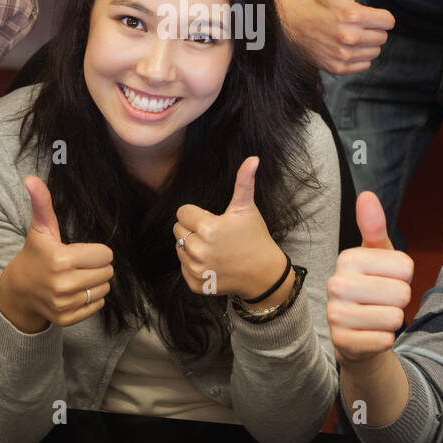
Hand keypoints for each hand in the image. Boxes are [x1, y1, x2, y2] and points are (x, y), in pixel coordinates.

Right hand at [0, 175, 113, 333]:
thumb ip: (42, 203)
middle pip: (107, 272)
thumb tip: (31, 178)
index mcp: (61, 260)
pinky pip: (96, 306)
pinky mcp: (66, 319)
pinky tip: (74, 291)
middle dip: (97, 266)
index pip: (105, 255)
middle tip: (79, 264)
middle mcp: (63, 285)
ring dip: (95, 282)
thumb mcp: (40, 228)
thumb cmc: (35, 254)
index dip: (95, 251)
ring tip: (77, 277)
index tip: (79, 251)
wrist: (18, 291)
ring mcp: (64, 304)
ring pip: (104, 289)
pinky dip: (90, 298)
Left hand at [172, 157, 283, 298]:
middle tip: (214, 234)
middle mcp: (199, 250)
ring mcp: (197, 269)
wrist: (264, 274)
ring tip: (213, 248)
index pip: (182, 213)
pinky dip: (194, 266)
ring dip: (191, 247)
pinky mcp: (197, 284)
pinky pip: (183, 268)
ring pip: (179, 248)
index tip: (212, 220)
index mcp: (208, 228)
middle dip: (192, 229)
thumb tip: (253, 158)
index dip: (196, 214)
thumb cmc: (255, 237)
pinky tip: (212, 263)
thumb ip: (244, 182)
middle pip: (178, 230)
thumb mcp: (247, 208)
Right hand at [292, 0, 395, 74]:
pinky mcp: (339, 68)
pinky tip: (346, 48)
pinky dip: (358, 58)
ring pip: (375, 52)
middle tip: (356, 25)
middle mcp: (350, 37)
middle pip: (383, 37)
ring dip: (367, 44)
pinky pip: (365, 65)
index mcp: (354, 15)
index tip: (369, 15)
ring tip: (351, 36)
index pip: (388, 21)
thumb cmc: (320, 5)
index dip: (381, 17)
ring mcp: (344, 54)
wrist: (295, 27)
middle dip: (373, 30)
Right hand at [326, 191, 414, 366]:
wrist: (355, 332)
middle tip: (381, 301)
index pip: (405, 267)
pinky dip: (384, 339)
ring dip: (392, 320)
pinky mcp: (343, 342)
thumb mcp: (377, 255)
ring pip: (395, 318)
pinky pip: (386, 340)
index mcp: (347, 258)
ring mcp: (336, 315)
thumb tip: (367, 195)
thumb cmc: (371, 286)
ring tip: (375, 315)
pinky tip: (369, 333)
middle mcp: (336, 284)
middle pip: (402, 293)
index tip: (386, 278)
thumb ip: (374, 226)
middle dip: (399, 300)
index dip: (404, 275)